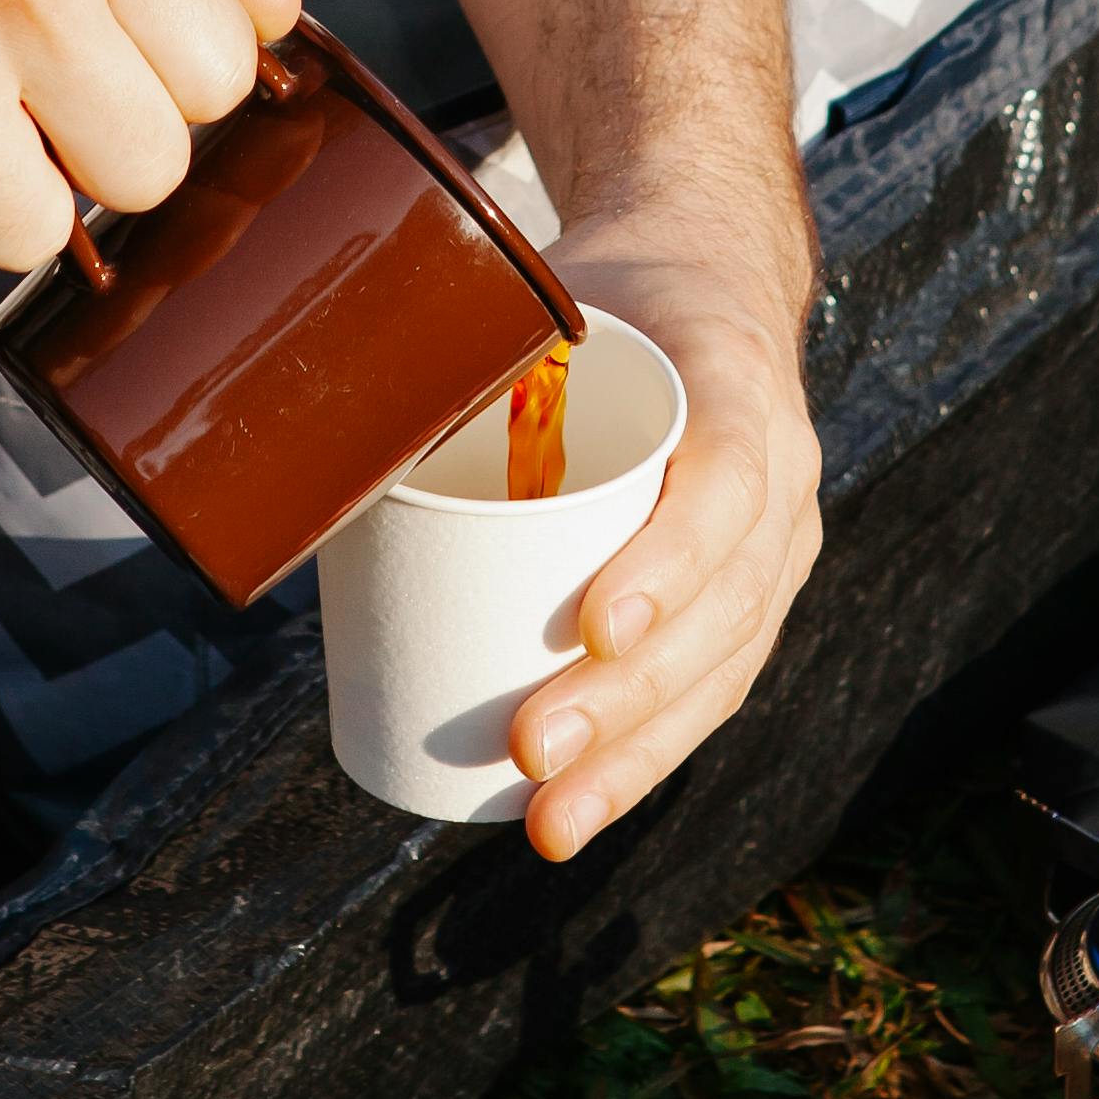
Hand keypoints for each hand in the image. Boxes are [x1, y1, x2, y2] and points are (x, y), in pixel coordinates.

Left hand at [512, 221, 820, 859]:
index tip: (593, 628)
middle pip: (724, 604)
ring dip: (634, 757)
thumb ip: (468, 345)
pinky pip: (712, 689)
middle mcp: (784, 470)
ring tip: (548, 819)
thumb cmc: (610, 295)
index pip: (727, 479)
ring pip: (722, 670)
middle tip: (529, 749)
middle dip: (627, 697)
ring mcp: (781, 544)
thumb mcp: (553, 288)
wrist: (710, 278)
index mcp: (739, 376)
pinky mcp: (753, 597)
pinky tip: (576, 808)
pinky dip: (644, 757)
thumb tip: (314, 424)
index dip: (669, 563)